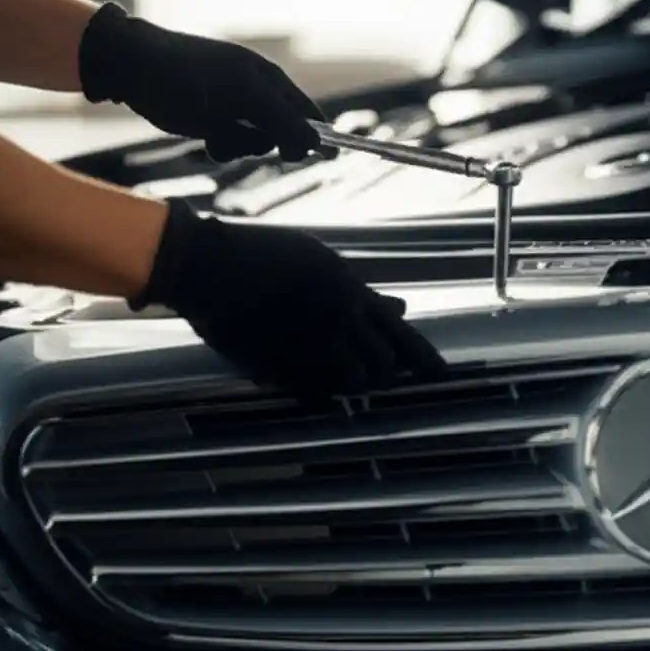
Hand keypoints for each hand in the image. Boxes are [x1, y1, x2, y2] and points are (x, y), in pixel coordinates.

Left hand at [78, 3, 325, 162]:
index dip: (318, 133)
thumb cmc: (188, 74)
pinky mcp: (212, 123)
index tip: (332, 156)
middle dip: (272, 142)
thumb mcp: (241, 96)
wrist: (132, 68)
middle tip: (261, 147)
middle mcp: (254, 94)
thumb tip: (314, 142)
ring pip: (256, 142)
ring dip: (242, 146)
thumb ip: (279, 120)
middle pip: (283, 131)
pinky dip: (224, 148)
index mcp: (267, 79)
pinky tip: (208, 141)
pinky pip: (232, 145)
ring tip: (218, 139)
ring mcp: (233, 109)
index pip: (304, 110)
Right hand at [133, 200, 447, 399]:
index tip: (441, 375)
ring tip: (345, 380)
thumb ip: (361, 292)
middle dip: (386, 375)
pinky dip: (321, 394)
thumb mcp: (320, 263)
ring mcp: (309, 345)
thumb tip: (401, 308)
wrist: (208, 266)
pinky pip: (316, 394)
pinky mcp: (279, 366)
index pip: (401, 334)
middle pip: (383, 366)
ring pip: (354, 383)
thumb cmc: (265, 255)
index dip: (424, 359)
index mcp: (349, 292)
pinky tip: (315, 388)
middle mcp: (337, 320)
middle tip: (380, 377)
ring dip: (354, 385)